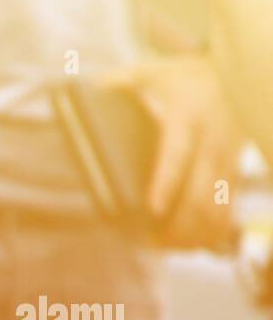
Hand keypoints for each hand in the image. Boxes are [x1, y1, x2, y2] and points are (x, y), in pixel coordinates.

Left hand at [102, 55, 239, 248]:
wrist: (236, 71)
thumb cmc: (185, 76)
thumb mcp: (153, 71)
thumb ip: (119, 82)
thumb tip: (84, 91)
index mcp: (188, 116)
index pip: (177, 153)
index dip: (166, 183)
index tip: (153, 209)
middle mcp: (212, 138)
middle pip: (200, 191)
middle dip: (178, 224)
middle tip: (151, 243)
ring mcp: (228, 156)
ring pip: (218, 205)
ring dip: (195, 232)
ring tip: (166, 248)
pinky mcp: (236, 169)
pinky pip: (229, 207)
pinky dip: (214, 230)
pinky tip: (194, 246)